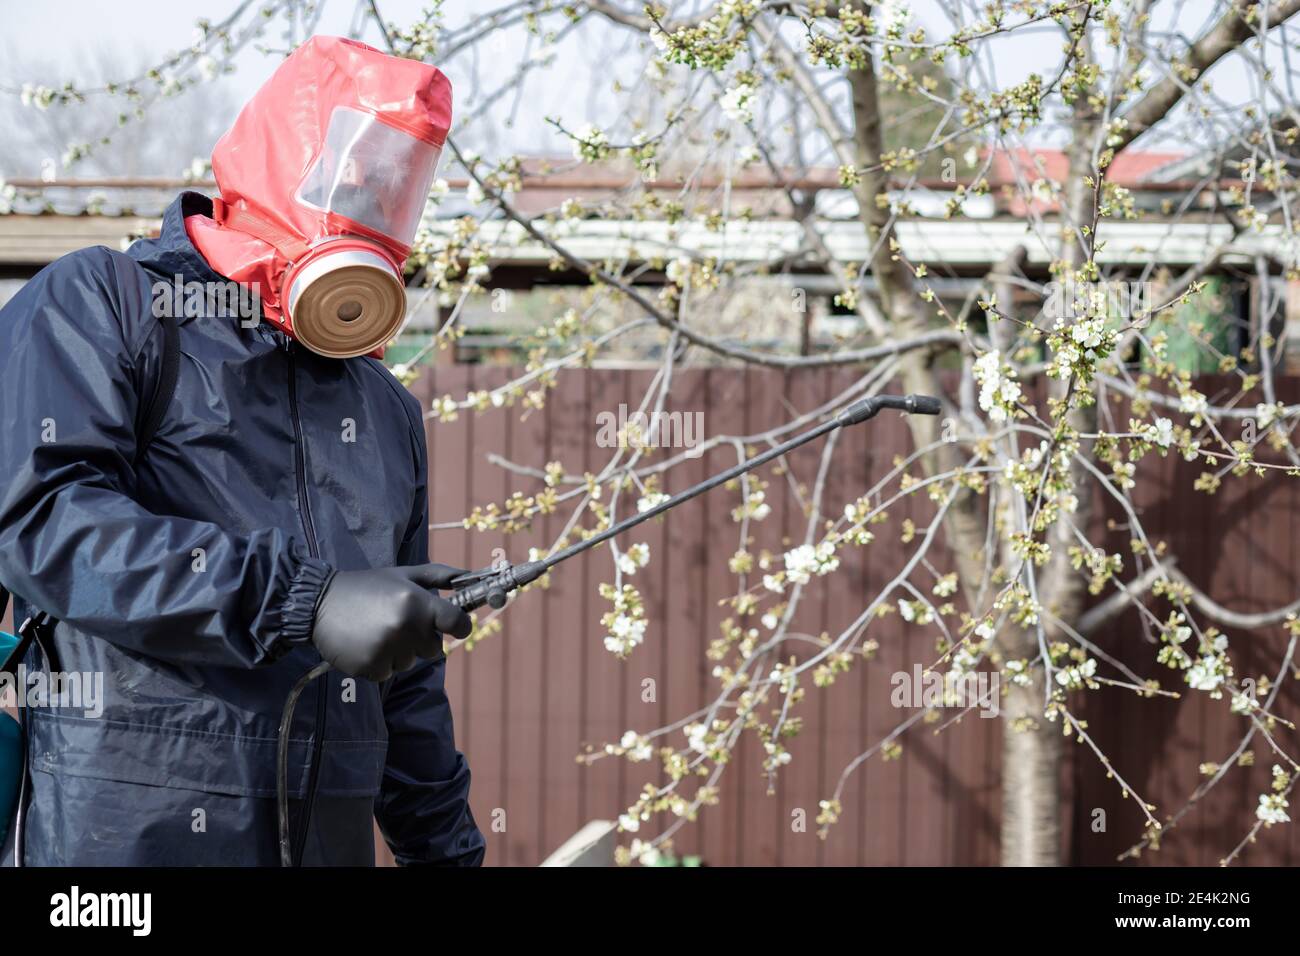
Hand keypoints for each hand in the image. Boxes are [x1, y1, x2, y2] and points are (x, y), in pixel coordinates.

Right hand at [310, 563, 472, 680]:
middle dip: (421, 639)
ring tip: (376, 630)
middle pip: (435, 648)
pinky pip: (388, 672)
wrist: (318, 602)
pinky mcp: (370, 666)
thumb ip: (440, 575)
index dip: (460, 626)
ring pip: (411, 662)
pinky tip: (365, 643)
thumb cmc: (367, 586)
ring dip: (399, 651)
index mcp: (416, 601)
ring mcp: (387, 648)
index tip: (454, 626)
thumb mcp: (404, 574)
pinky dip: (380, 663)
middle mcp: (405, 626)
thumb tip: (471, 578)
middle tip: (397, 622)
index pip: (458, 623)